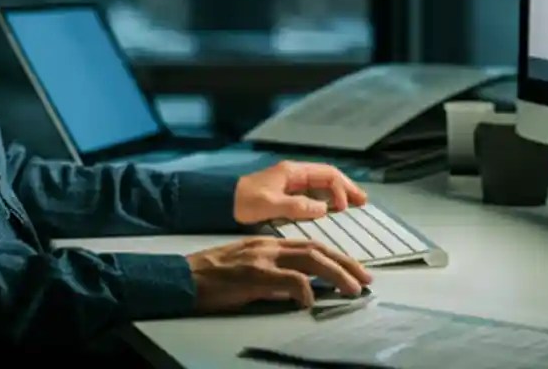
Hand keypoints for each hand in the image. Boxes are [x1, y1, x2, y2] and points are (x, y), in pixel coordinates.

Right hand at [186, 236, 372, 311]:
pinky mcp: (253, 274)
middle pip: (317, 249)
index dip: (336, 257)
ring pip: (310, 260)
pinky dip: (305, 290)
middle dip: (346, 264)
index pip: (311, 245)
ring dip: (336, 274)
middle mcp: (269, 246)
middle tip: (366, 279)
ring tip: (353, 289)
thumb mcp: (248, 271)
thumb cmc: (210, 278)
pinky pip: (289, 280)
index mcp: (269, 244)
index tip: (354, 270)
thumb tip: (297, 292)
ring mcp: (262, 258)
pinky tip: (310, 302)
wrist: (182, 277)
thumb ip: (273, 278)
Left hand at [233, 160, 368, 224]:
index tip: (345, 207)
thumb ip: (297, 206)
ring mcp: (290, 184)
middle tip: (363, 201)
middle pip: (328, 177)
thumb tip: (324, 209)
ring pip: (321, 186)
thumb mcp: (270, 204)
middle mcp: (294, 175)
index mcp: (292, 172)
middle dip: (346, 187)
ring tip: (353, 205)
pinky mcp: (285, 194)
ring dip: (338, 194)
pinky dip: (325, 200)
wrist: (221, 202)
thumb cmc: (243, 201)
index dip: (341, 188)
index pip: (326, 174)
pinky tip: (331, 211)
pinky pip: (312, 194)